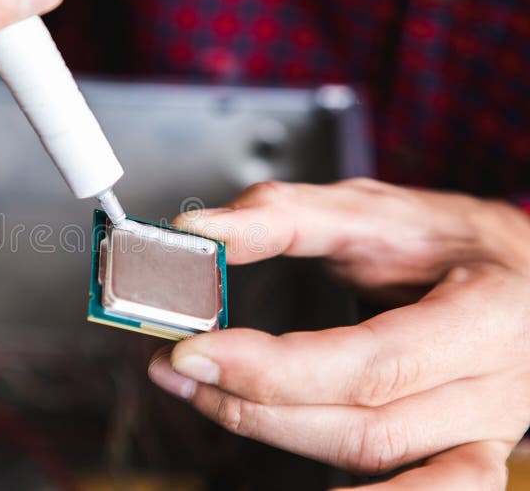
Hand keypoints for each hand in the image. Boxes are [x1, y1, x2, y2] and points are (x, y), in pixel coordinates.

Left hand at [148, 179, 529, 489]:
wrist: (521, 275)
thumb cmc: (454, 240)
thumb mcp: (375, 210)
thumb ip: (287, 217)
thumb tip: (201, 232)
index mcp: (484, 318)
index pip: (370, 364)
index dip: (274, 368)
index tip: (196, 348)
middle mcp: (493, 388)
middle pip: (361, 425)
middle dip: (254, 402)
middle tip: (179, 365)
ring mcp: (483, 433)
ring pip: (369, 460)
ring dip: (271, 433)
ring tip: (203, 395)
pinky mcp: (463, 454)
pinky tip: (296, 475)